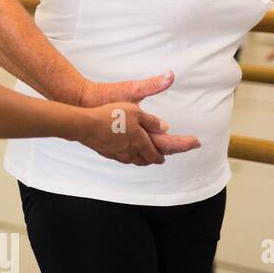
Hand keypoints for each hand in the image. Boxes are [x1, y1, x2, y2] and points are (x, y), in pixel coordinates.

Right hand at [78, 101, 198, 165]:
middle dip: (157, 158)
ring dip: (144, 159)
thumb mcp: (136, 111)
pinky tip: (126, 151)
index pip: (160, 151)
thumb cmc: (110, 116)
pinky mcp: (106, 152)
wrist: (85, 125)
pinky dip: (129, 156)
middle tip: (163, 156)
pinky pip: (122, 157)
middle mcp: (131, 151)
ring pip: (135, 161)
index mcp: (141, 142)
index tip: (187, 147)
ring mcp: (118, 154)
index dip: (176, 149)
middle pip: (148, 159)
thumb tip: (165, 127)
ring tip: (146, 156)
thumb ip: (152, 121)